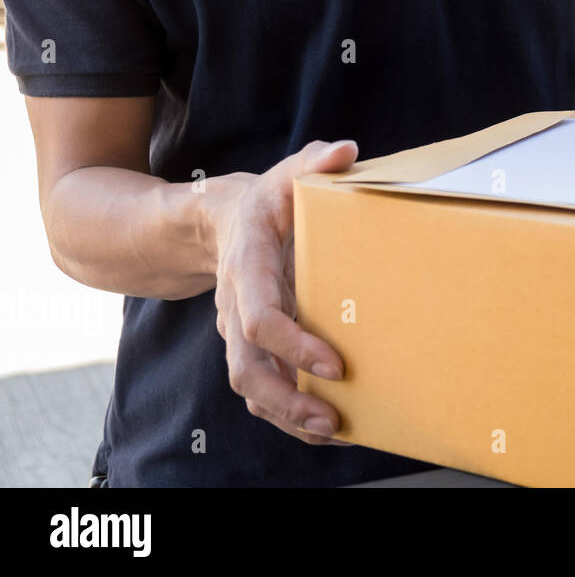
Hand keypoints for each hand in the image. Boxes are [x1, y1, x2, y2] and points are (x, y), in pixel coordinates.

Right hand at [207, 140, 357, 444]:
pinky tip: (330, 427)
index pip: (258, 319)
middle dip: (287, 400)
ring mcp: (240, 332)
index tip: (335, 364)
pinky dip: (290, 414)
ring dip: (289, 417)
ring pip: (251, 387)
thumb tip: (346, 150)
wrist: (222, 223)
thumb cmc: (267, 201)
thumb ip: (314, 162)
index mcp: (247, 267)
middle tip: (332, 418)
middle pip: (247, 369)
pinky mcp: (252, 347)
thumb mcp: (289, 175)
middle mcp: (237, 307)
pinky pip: (263, 389)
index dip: (292, 345)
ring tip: (335, 431)